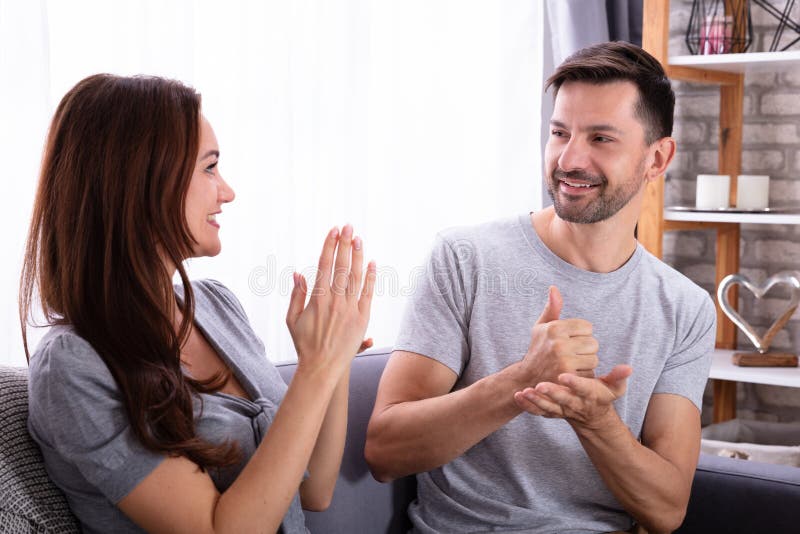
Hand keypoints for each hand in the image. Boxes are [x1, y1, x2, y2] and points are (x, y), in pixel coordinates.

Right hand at [286, 225, 375, 376]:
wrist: (322, 367)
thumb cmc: (304, 343)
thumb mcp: (292, 319)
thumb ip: (296, 295)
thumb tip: (298, 273)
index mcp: (318, 299)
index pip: (325, 265)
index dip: (329, 246)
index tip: (333, 231)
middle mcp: (335, 301)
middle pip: (342, 266)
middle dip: (345, 244)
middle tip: (348, 226)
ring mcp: (350, 309)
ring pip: (355, 276)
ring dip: (357, 256)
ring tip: (358, 238)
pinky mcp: (362, 318)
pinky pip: (367, 293)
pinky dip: (370, 277)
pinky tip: (371, 263)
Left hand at [513, 365, 631, 429]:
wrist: (591, 417)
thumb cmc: (602, 397)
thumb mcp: (613, 389)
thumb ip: (618, 377)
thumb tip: (628, 367)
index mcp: (590, 395)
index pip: (583, 389)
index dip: (575, 383)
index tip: (564, 375)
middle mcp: (575, 404)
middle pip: (563, 400)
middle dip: (552, 393)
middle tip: (540, 385)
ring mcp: (562, 410)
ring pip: (548, 407)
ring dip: (536, 401)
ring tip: (524, 392)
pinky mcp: (552, 412)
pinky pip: (538, 411)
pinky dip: (528, 406)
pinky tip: (518, 396)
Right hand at [517, 286, 598, 385]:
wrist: (526, 379)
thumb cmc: (537, 350)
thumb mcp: (541, 328)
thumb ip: (552, 308)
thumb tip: (554, 288)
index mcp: (554, 327)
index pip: (587, 326)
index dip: (581, 335)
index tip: (570, 341)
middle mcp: (558, 342)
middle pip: (593, 343)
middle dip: (586, 350)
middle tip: (571, 355)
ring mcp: (564, 359)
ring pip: (594, 358)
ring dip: (586, 364)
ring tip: (571, 365)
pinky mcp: (568, 375)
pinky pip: (590, 372)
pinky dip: (584, 375)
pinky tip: (571, 375)